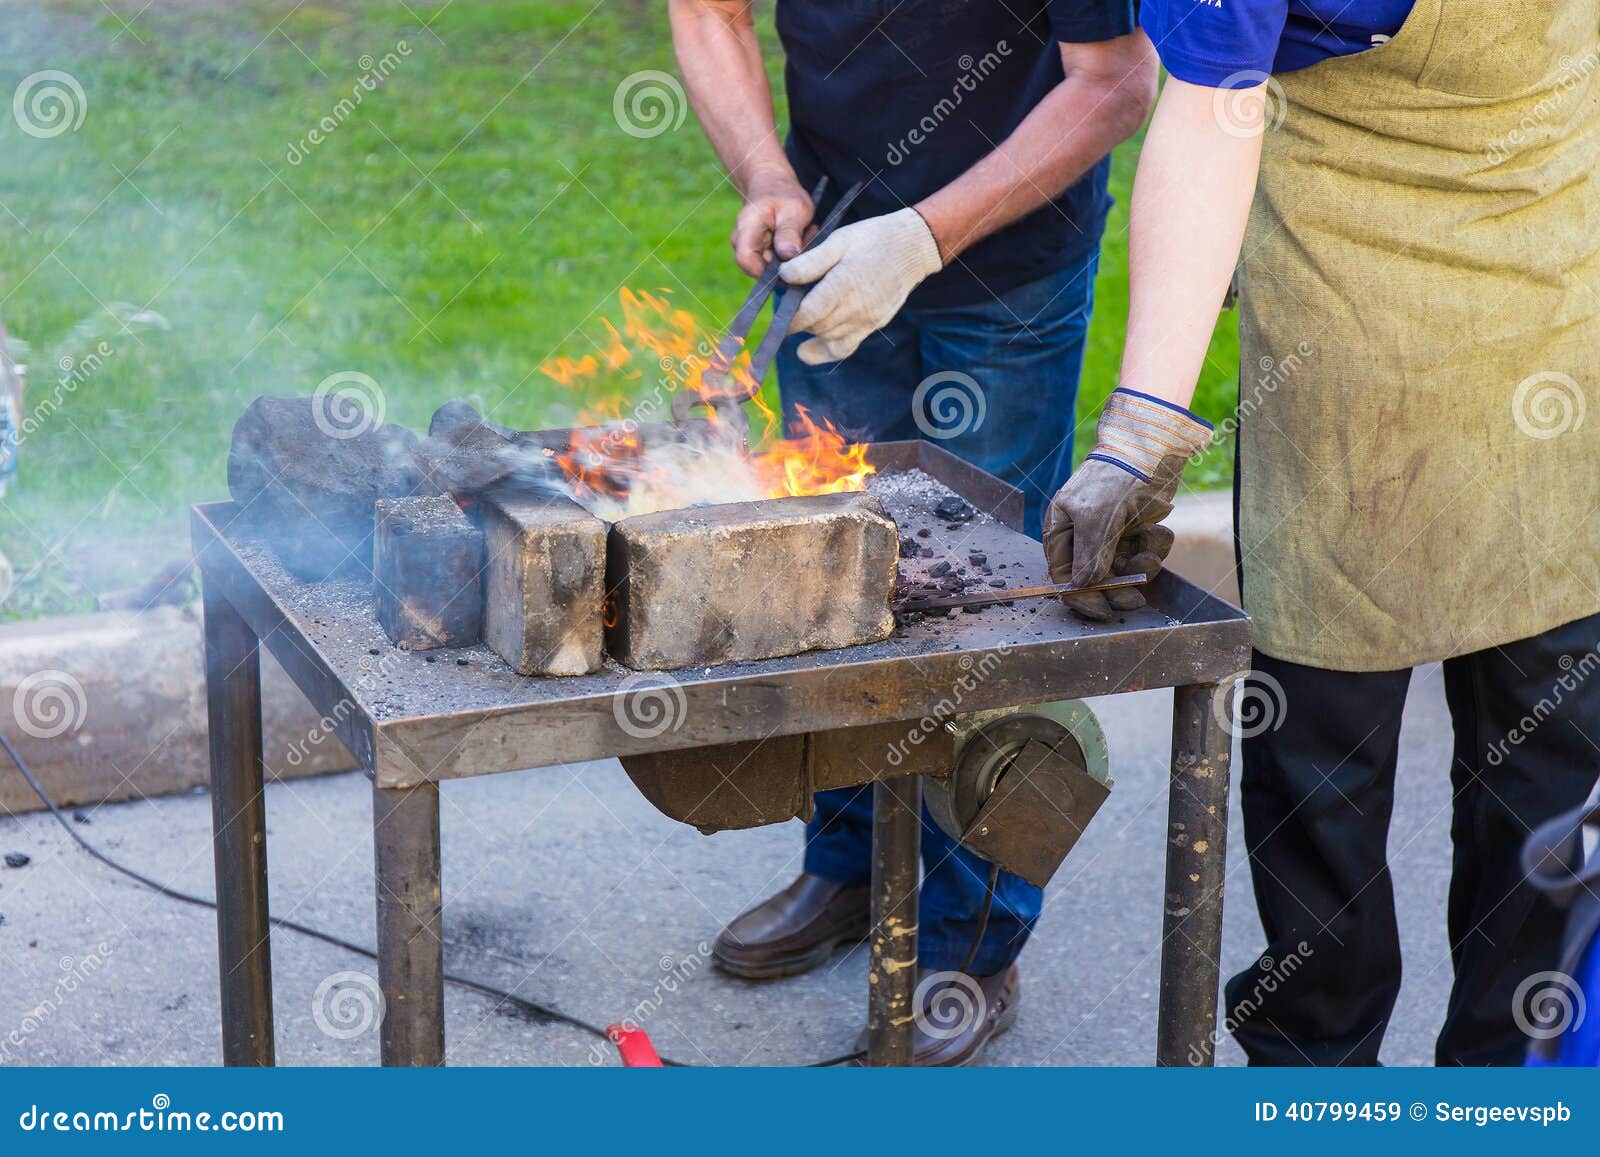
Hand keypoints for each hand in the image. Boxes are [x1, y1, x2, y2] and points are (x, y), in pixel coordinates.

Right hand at [732, 170, 814, 276]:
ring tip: (806, 233)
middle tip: (808, 239)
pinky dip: (790, 255)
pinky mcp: (758, 253)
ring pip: (769, 268)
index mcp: (746, 227)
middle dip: (786, 263)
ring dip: (791, 258)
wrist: (773, 184)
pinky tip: (800, 237)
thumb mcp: (794, 209)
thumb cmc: (783, 193)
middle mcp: (741, 241)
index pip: (746, 260)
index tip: (792, 265)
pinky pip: (774, 264)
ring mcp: (747, 248)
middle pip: (759, 268)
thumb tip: (788, 256)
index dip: (766, 271)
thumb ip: (789, 232)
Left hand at [778, 208, 942, 363]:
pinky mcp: (873, 325)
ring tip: (803, 315)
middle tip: (790, 303)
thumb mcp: (839, 240)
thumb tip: (783, 275)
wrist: (912, 248)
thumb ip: (811, 261)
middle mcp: (856, 307)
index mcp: (844, 284)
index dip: (789, 317)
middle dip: (798, 319)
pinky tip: (807, 350)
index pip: (808, 313)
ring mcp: (866, 320)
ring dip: (811, 331)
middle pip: (815, 326)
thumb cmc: (872, 239)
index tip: (779, 311)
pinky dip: (823, 351)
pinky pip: (844, 349)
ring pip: (827, 338)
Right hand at [1043, 389, 1212, 620]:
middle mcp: (1084, 535)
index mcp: (1062, 530)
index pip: (1064, 577)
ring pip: (1123, 568)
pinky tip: (1158, 530)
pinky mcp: (1136, 528)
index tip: (1103, 611)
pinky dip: (1154, 546)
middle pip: (1095, 579)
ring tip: (1149, 550)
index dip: (1082, 597)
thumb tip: (1081, 588)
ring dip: (1140, 565)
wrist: (1152, 446)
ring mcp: (1111, 532)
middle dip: (1116, 587)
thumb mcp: (1096, 520)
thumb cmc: (1114, 479)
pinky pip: (1144, 553)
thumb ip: (1088, 558)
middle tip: (1134, 599)